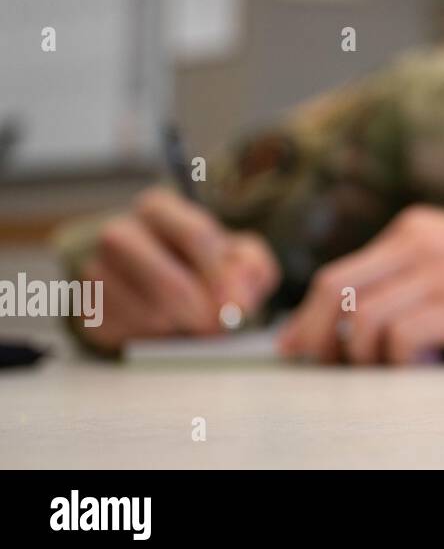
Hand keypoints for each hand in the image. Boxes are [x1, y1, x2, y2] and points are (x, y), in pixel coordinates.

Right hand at [78, 186, 280, 351]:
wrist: (155, 283)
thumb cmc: (202, 263)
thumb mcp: (237, 254)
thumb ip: (250, 267)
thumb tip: (238, 299)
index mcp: (158, 208)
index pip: (194, 234)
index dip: (221, 275)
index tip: (236, 305)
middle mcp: (120, 232)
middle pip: (164, 278)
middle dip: (199, 309)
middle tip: (217, 327)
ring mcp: (95, 270)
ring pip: (144, 311)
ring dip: (178, 328)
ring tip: (195, 329)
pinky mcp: (87, 309)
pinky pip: (124, 334)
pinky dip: (152, 341)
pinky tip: (167, 334)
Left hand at [277, 205, 443, 364]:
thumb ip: (400, 272)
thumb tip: (334, 319)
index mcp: (411, 229)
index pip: (337, 274)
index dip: (309, 318)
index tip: (299, 348)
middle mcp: (418, 246)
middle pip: (336, 292)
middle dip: (320, 338)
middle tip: (327, 367)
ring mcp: (440, 275)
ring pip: (364, 319)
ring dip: (364, 356)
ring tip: (389, 367)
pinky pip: (403, 338)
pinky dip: (401, 360)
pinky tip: (422, 363)